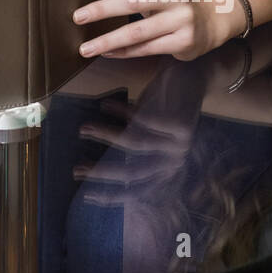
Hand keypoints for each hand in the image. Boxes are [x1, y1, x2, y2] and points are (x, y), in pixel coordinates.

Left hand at [73, 0, 231, 61]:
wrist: (210, 22)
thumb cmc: (172, 0)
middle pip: (133, 1)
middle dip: (102, 10)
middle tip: (78, 17)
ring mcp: (182, 19)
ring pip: (137, 32)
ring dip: (107, 40)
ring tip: (86, 47)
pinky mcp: (183, 41)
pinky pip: (145, 48)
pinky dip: (122, 52)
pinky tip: (106, 52)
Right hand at [74, 95, 193, 191]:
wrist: (194, 76)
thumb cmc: (164, 107)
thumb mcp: (148, 132)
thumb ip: (130, 147)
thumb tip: (94, 163)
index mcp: (167, 170)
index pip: (138, 190)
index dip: (112, 196)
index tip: (86, 196)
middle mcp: (175, 162)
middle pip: (135, 173)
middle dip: (103, 172)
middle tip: (77, 170)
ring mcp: (181, 145)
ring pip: (136, 143)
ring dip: (105, 135)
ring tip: (83, 128)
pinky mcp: (183, 126)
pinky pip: (145, 120)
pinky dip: (121, 111)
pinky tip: (104, 104)